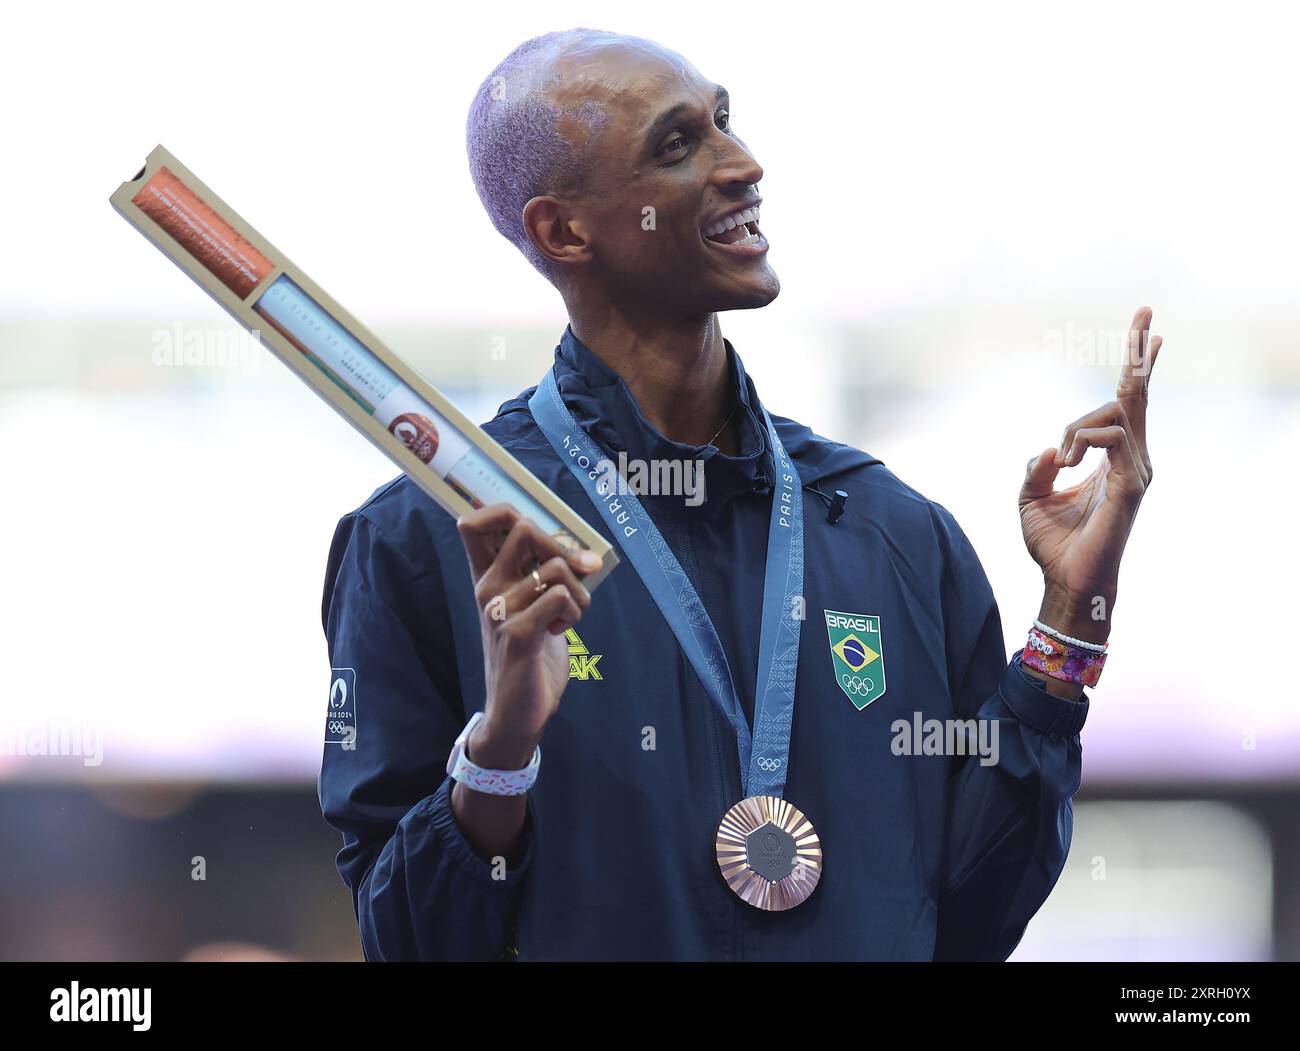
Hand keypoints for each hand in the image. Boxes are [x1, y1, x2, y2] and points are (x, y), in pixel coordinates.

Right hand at [456, 503, 601, 767]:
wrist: (518, 712)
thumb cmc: (531, 656)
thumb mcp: (535, 608)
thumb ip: (546, 577)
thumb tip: (583, 553)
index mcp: (487, 578)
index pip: (476, 523)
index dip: (504, 510)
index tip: (539, 532)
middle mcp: (487, 588)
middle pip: (524, 528)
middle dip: (564, 547)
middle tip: (579, 575)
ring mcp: (499, 609)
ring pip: (557, 568)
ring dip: (580, 591)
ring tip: (569, 615)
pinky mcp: (517, 633)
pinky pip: (561, 596)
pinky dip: (574, 611)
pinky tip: (560, 630)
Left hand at [1019, 306, 1162, 643]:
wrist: (1065, 580)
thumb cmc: (1051, 545)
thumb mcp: (1030, 498)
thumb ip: (1037, 469)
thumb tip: (1048, 449)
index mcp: (1111, 457)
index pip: (1127, 402)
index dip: (1136, 365)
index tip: (1148, 329)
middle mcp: (1131, 457)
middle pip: (1135, 393)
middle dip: (1137, 352)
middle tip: (1145, 311)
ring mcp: (1136, 469)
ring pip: (1113, 413)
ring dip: (1075, 431)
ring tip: (1061, 465)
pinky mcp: (1132, 483)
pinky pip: (1111, 437)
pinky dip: (1081, 441)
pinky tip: (1068, 462)